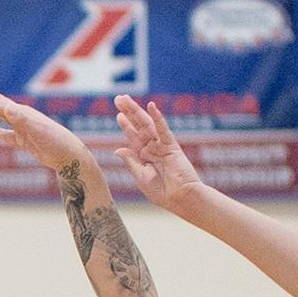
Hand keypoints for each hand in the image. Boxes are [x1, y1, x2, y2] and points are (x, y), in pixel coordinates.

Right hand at [0, 74, 89, 172]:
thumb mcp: (36, 130)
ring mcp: (21, 129)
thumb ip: (20, 119)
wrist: (68, 155)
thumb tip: (6, 107)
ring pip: (1, 116)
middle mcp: (20, 117)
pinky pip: (7, 135)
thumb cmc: (55, 141)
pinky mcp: (24, 141)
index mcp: (21, 113)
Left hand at [113, 96, 206, 213]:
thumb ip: (131, 161)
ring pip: (147, 125)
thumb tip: (117, 149)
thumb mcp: (141, 176)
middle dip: (128, 112)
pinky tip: (151, 107)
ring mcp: (162, 145)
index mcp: (144, 157)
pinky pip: (163, 129)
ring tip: (126, 100)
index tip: (118, 114)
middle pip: (138, 126)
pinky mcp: (172, 145)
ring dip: (137, 111)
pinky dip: (157, 118)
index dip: (126, 125)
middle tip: (118, 98)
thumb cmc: (161, 192)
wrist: (179, 198)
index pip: (133, 138)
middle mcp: (152, 148)